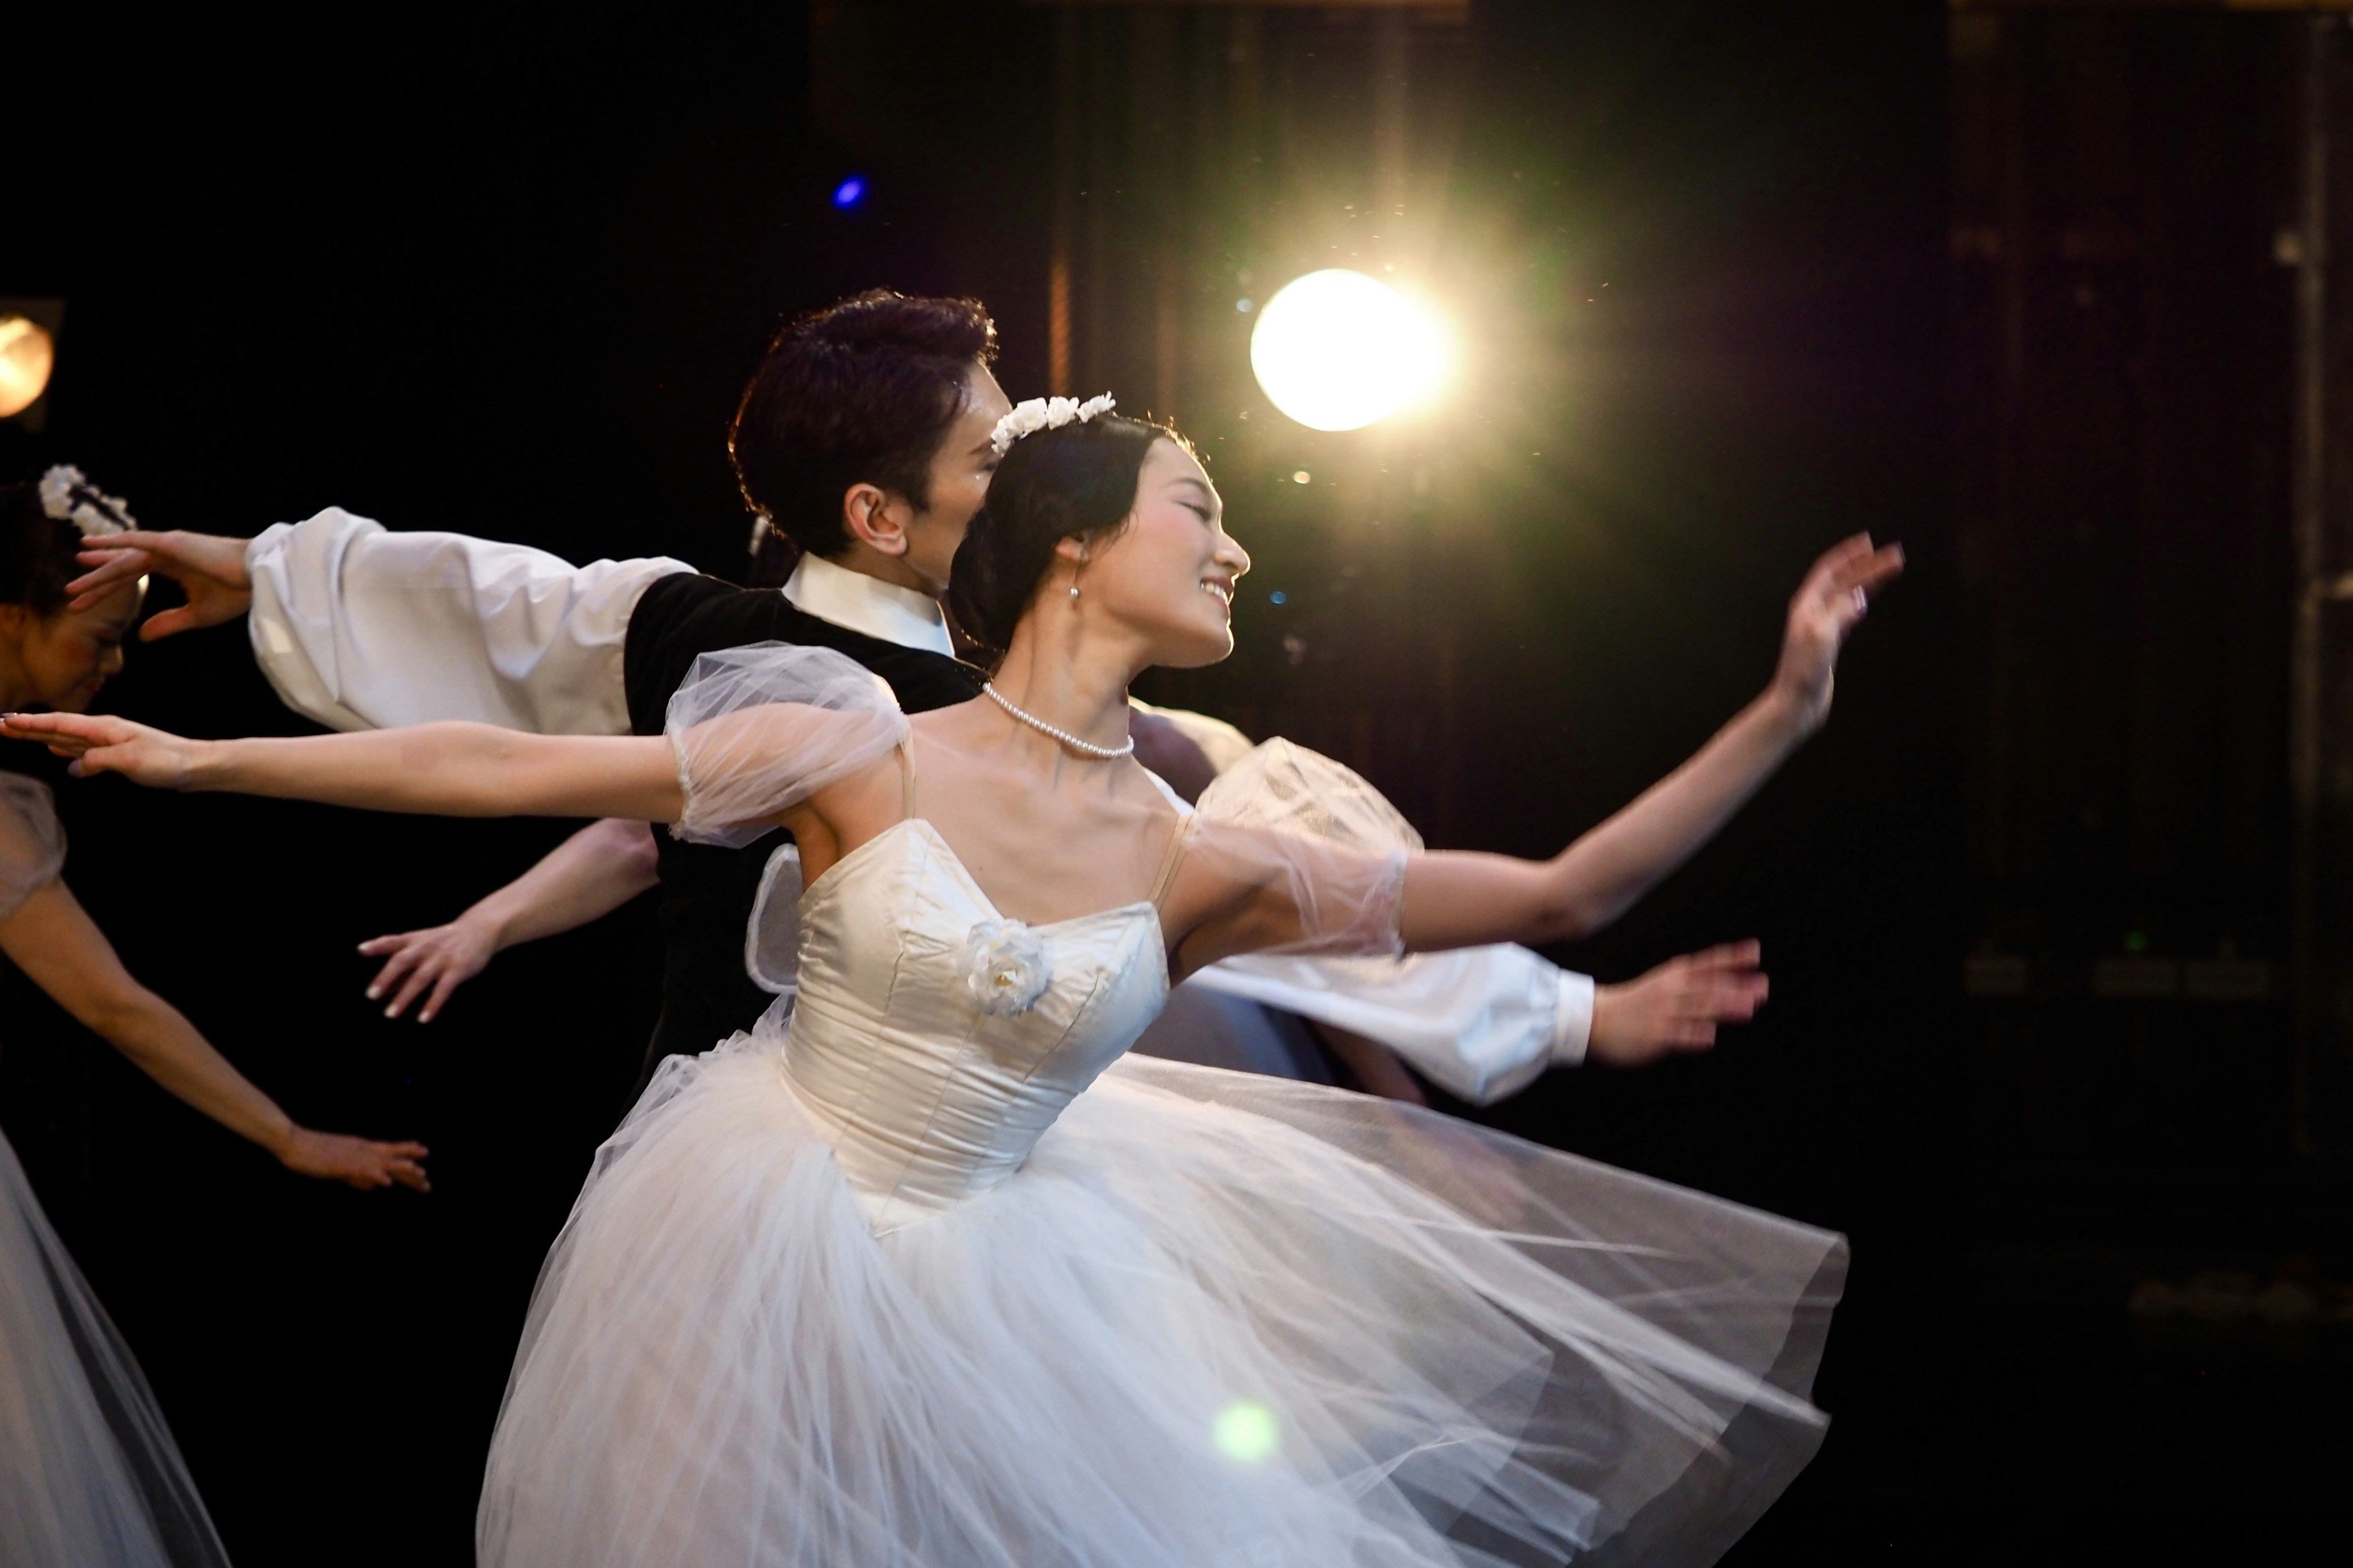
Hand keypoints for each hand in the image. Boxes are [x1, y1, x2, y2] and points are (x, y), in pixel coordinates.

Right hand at [0, 712, 201, 787]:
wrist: (196, 766)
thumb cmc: (168, 761)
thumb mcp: (130, 760)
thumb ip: (98, 760)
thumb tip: (73, 766)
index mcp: (104, 728)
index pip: (59, 723)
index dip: (31, 723)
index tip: (5, 721)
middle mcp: (103, 732)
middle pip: (57, 728)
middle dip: (28, 727)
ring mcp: (110, 743)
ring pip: (67, 738)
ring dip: (42, 736)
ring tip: (17, 733)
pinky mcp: (118, 756)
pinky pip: (83, 751)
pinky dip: (66, 751)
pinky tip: (57, 752)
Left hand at [67, 530, 253, 639]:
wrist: (259, 576)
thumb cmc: (237, 592)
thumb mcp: (197, 615)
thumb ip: (168, 622)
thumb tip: (141, 636)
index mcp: (175, 567)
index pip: (132, 578)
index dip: (107, 592)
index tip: (83, 605)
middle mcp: (167, 554)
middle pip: (122, 569)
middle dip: (96, 582)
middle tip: (70, 593)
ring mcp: (167, 546)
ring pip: (124, 560)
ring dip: (98, 571)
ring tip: (74, 580)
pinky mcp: (170, 542)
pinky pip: (134, 543)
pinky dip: (112, 544)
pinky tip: (90, 545)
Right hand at [276, 1126, 430, 1191]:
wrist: (292, 1142)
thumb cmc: (312, 1154)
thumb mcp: (339, 1167)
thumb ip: (357, 1176)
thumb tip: (374, 1187)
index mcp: (360, 1148)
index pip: (389, 1151)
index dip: (407, 1153)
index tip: (423, 1152)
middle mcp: (361, 1149)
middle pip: (391, 1159)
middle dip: (410, 1171)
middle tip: (427, 1182)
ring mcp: (352, 1156)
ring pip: (382, 1163)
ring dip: (401, 1169)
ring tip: (420, 1175)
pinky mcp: (339, 1164)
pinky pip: (360, 1170)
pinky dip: (374, 1175)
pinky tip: (386, 1182)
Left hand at [358, 917, 497, 1022]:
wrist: (479, 930)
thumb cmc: (443, 942)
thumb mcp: (422, 946)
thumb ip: (403, 965)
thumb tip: (384, 989)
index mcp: (414, 940)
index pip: (393, 941)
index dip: (377, 945)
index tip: (362, 950)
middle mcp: (426, 947)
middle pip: (402, 960)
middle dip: (386, 978)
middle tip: (371, 996)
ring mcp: (442, 958)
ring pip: (420, 978)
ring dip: (404, 997)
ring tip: (390, 1014)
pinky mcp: (458, 969)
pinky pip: (443, 989)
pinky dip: (433, 1004)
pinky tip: (423, 1018)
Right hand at [1587, 941, 1768, 1066]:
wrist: (1594, 1019)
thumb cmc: (1636, 1003)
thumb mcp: (1664, 983)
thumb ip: (1697, 984)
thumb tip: (1736, 986)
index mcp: (1674, 977)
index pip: (1707, 964)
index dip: (1732, 958)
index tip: (1755, 952)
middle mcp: (1671, 992)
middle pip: (1709, 988)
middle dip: (1737, 987)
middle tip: (1763, 987)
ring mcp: (1664, 1014)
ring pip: (1698, 1009)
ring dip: (1723, 1007)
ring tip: (1748, 1008)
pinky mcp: (1655, 1037)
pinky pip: (1677, 1037)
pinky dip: (1693, 1036)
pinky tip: (1710, 1037)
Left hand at [1767, 534, 1904, 732]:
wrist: (1796, 702)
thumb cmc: (1803, 671)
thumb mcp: (1821, 636)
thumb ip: (1839, 613)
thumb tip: (1858, 595)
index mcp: (1806, 605)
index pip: (1829, 570)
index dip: (1848, 554)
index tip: (1868, 542)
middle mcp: (1812, 611)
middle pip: (1843, 580)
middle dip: (1867, 565)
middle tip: (1894, 555)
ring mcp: (1821, 625)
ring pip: (1848, 595)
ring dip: (1868, 581)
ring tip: (1890, 570)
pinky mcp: (1829, 641)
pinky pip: (1848, 613)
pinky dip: (1860, 602)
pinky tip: (1868, 598)